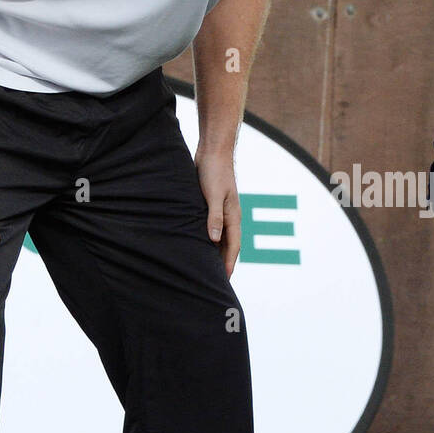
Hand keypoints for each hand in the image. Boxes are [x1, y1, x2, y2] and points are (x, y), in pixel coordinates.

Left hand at [196, 150, 240, 275]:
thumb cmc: (215, 171)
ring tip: (207, 268)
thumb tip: (214, 240)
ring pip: (220, 238)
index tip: (224, 280)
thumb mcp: (213, 195)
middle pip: (228, 245)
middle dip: (223, 263)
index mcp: (233, 216)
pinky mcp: (211, 205)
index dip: (228, 264)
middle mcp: (229, 216)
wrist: (213, 151)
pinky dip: (208, 239)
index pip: (233, 247)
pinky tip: (199, 244)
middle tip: (215, 280)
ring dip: (215, 252)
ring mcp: (221, 211)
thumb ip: (214, 217)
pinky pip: (212, 228)